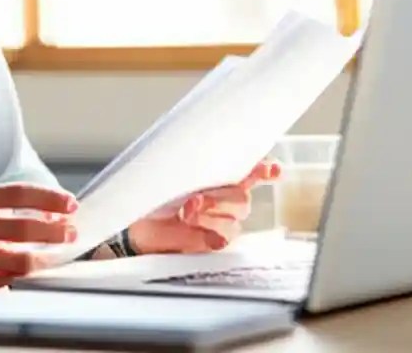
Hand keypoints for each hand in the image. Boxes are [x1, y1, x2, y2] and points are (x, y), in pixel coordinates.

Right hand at [0, 183, 77, 297]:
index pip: (19, 193)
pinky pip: (9, 279)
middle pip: (24, 227)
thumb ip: (5, 205)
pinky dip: (28, 274)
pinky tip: (36, 268)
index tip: (70, 204)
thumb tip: (50, 211)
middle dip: (55, 230)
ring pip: (21, 259)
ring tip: (58, 252)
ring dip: (46, 256)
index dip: (50, 198)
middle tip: (70, 231)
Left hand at [127, 160, 280, 253]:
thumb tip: (208, 175)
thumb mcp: (170, 177)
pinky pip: (223, 239)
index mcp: (219, 178)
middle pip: (242, 198)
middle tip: (196, 197)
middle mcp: (225, 199)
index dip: (264, 169)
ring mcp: (222, 221)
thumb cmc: (155, 197)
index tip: (271, 169)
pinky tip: (201, 231)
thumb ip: (192, 171)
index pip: (250, 172)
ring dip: (210, 215)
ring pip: (234, 219)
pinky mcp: (215, 242)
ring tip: (187, 212)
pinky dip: (211, 234)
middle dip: (220, 197)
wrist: (139, 225)